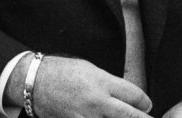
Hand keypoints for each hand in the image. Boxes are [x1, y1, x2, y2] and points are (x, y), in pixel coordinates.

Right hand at [22, 56, 151, 117]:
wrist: (35, 82)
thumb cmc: (62, 72)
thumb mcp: (90, 70)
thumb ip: (111, 85)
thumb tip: (129, 98)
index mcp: (102, 82)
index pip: (135, 96)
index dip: (145, 102)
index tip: (146, 106)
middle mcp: (97, 101)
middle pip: (131, 116)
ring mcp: (86, 117)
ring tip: (125, 117)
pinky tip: (99, 117)